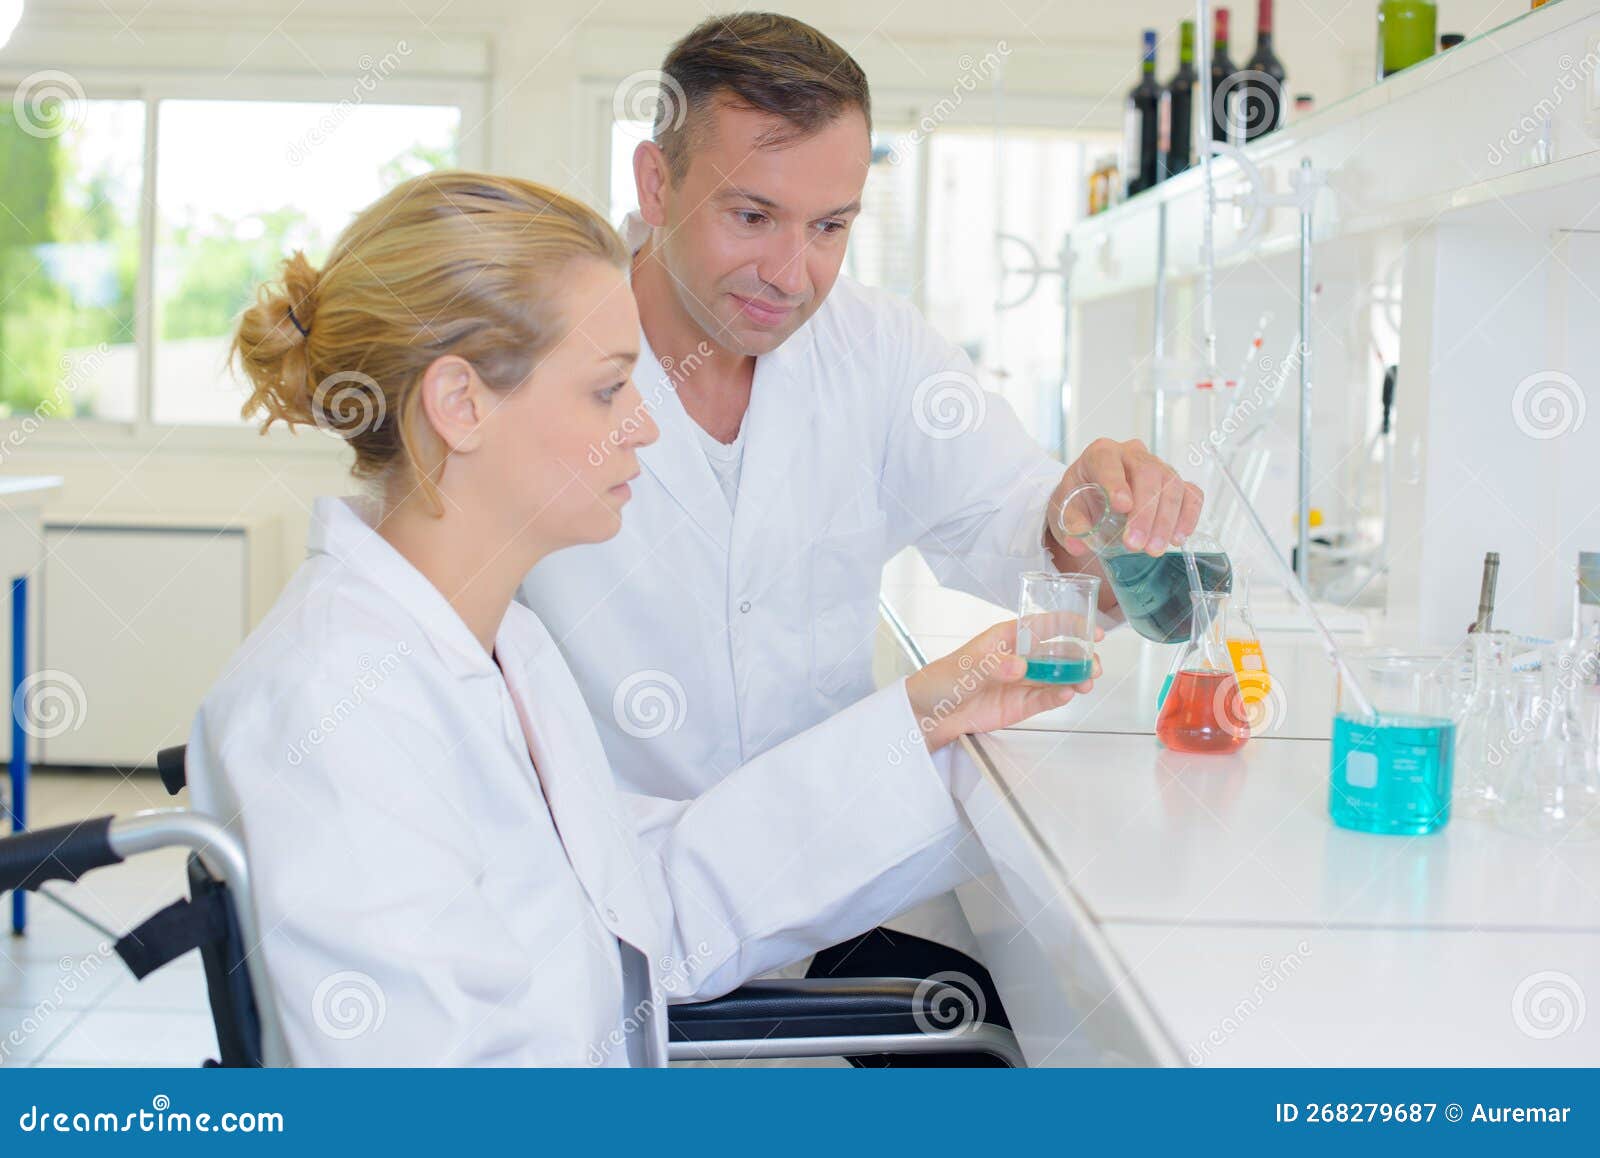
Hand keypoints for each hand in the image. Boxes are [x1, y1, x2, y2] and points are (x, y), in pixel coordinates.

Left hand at [904, 619, 1101, 752]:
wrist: (929, 713)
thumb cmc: (942, 679)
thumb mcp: (966, 667)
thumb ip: (994, 666)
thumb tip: (1020, 666)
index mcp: (1007, 637)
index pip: (1045, 625)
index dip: (1071, 625)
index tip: (1091, 630)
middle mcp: (1020, 657)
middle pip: (1058, 653)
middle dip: (1080, 656)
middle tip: (1093, 664)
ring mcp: (1023, 682)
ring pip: (1057, 677)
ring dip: (1075, 678)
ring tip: (1086, 682)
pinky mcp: (1021, 705)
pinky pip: (1045, 699)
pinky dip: (1059, 697)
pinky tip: (1068, 694)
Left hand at [1047, 438, 1203, 558]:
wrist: (1093, 497)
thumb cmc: (1080, 498)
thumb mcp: (1065, 510)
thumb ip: (1071, 525)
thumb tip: (1078, 544)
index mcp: (1100, 453)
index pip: (1108, 461)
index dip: (1116, 482)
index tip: (1120, 506)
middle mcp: (1131, 454)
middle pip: (1147, 473)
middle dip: (1144, 512)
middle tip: (1135, 545)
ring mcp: (1158, 465)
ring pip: (1171, 484)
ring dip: (1166, 520)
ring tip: (1154, 549)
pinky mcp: (1175, 483)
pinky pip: (1191, 493)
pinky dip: (1188, 515)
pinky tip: (1179, 537)